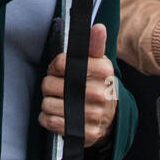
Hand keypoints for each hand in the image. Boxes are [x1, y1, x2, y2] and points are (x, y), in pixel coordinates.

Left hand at [39, 23, 117, 146]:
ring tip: (59, 101)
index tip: (59, 70)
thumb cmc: (99, 85)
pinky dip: (48, 118)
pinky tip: (57, 114)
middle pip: (49, 85)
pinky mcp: (86, 133)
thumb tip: (98, 27)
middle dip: (50, 85)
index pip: (60, 64)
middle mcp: (99, 93)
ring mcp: (93, 114)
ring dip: (48, 103)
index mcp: (103, 71)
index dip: (54, 66)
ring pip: (48, 104)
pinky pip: (51, 122)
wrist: (111, 117)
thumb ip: (94, 44)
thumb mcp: (99, 62)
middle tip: (59, 87)